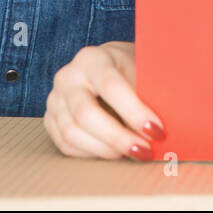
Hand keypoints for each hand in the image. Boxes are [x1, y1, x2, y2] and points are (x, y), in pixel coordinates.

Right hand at [44, 41, 166, 159]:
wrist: (106, 65)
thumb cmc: (129, 68)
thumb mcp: (141, 68)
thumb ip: (149, 91)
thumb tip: (162, 125)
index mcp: (92, 58)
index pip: (111, 86)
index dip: (134, 112)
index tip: (157, 131)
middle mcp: (68, 76)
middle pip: (85, 114)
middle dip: (118, 138)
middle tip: (144, 151)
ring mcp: (55, 99)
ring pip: (73, 133)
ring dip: (106, 150)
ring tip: (131, 153)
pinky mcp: (50, 119)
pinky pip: (66, 145)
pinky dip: (92, 154)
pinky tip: (113, 152)